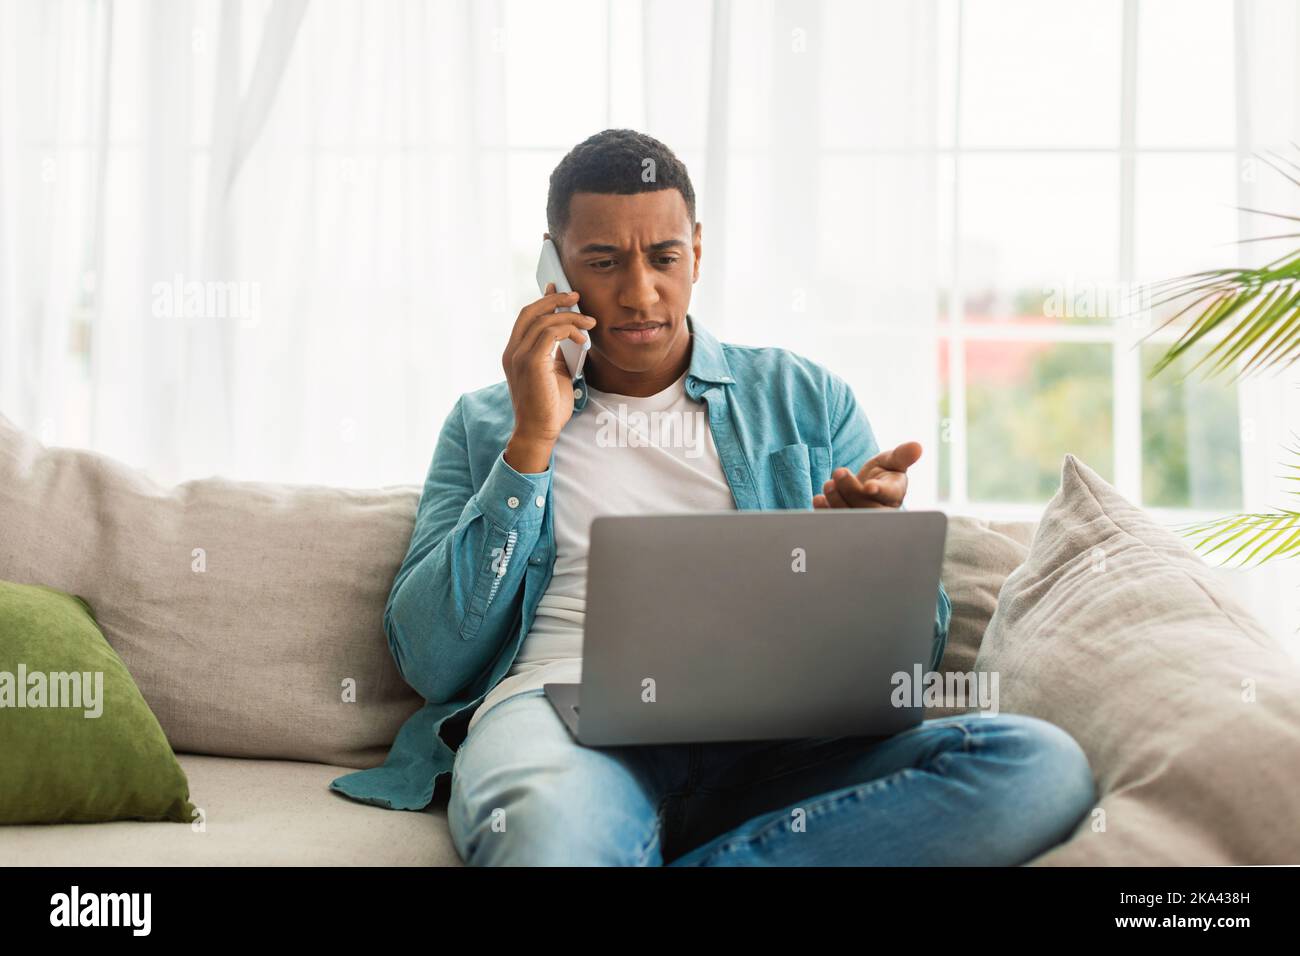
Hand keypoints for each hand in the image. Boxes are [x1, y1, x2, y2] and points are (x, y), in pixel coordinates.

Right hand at [502, 280, 597, 448]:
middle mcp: (512, 351)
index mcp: (514, 352)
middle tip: (576, 296)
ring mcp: (518, 356)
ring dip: (570, 317)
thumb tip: (570, 335)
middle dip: (555, 299)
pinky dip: (568, 330)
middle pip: (531, 311)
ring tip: (589, 323)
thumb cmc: (548, 407)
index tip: (560, 290)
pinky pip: (549, 334)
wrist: (539, 432)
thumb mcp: (555, 373)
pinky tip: (582, 338)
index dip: (543, 300)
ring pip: (543, 320)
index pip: (526, 317)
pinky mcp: (530, 363)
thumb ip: (557, 352)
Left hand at [812, 441, 921, 509]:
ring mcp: (862, 517)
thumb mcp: (893, 461)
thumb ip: (903, 455)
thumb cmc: (884, 473)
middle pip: (867, 506)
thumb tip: (917, 446)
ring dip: (837, 500)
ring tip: (828, 484)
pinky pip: (835, 519)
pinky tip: (819, 499)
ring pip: (850, 513)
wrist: (868, 487)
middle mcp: (880, 509)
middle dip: (851, 491)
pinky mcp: (845, 521)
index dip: (880, 491)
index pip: (890, 494)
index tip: (869, 486)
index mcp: (894, 494)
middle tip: (839, 472)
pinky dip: (826, 511)